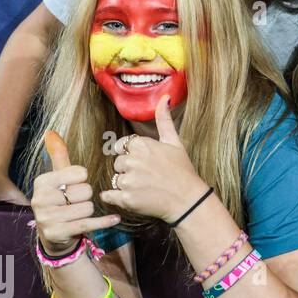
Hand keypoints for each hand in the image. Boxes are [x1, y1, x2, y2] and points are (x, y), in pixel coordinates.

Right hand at [30, 130, 120, 254]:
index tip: (76, 183)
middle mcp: (40, 199)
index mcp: (41, 182)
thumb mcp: (57, 178)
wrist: (53, 234)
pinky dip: (104, 222)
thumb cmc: (59, 200)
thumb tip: (51, 132)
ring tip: (79, 213)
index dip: (83, 179)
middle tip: (77, 201)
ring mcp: (47, 218)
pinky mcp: (57, 233)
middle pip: (84, 191)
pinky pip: (89, 223)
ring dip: (89, 211)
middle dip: (86, 196)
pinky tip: (115, 219)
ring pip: (88, 208)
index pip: (79, 173)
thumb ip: (59, 156)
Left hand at [100, 95, 206, 222]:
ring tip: (144, 188)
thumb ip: (164, 120)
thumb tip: (164, 97)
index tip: (145, 164)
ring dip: (125, 185)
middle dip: (129, 170)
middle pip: (118, 163)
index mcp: (142, 145)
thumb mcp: (175, 142)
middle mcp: (134, 161)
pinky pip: (108, 195)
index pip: (121, 146)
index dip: (132, 155)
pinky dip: (116, 198)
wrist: (189, 200)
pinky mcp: (126, 198)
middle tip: (148, 177)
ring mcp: (129, 180)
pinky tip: (132, 197)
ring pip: (114, 179)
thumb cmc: (182, 170)